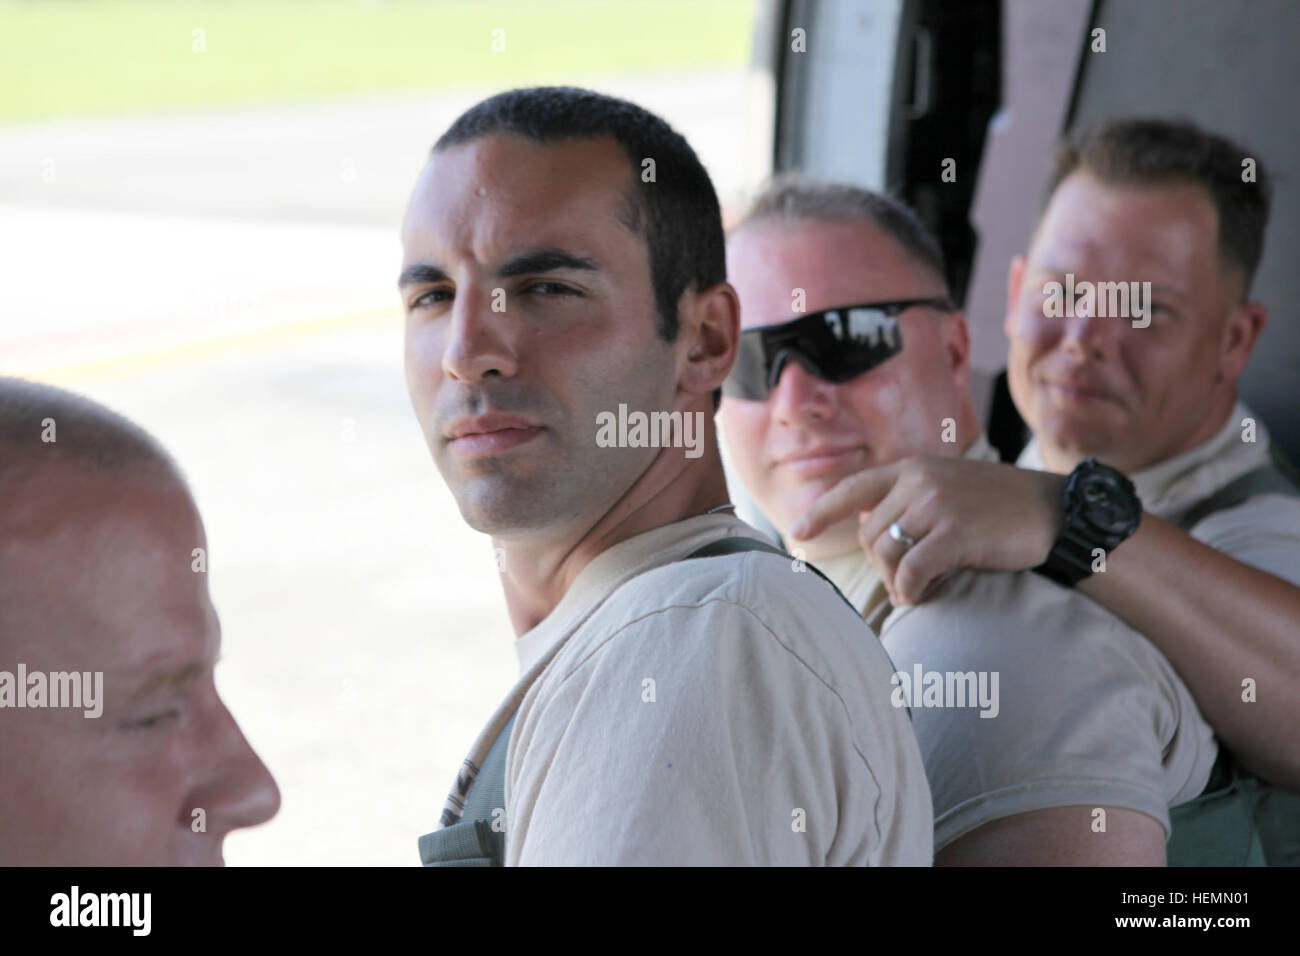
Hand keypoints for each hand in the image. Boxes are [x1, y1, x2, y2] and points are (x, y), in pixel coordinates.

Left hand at [788, 456, 1065, 604]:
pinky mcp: (954, 532)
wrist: (1056, 512)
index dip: (822, 511)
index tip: (797, 532)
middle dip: (883, 566)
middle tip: (909, 581)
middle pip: (870, 535)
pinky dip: (912, 591)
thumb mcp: (950, 489)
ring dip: (898, 582)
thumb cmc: (1002, 508)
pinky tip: (924, 595)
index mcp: (914, 469)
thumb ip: (911, 501)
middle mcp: (919, 481)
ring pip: (887, 555)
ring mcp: (936, 504)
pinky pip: (912, 572)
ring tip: (919, 590)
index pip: (854, 489)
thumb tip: (871, 529)